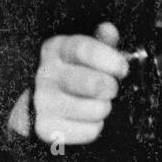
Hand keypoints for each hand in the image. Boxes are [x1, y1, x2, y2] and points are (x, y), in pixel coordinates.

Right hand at [28, 22, 129, 144]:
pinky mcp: (45, 128)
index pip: (83, 49)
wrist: (39, 102)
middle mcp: (46, 74)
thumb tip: (109, 30)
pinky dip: (96, 127)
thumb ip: (101, 41)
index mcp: (57, 49)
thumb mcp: (83, 51)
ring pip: (94, 109)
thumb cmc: (71, 71)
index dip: (109, 59)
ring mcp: (42, 102)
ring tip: (98, 103)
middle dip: (110, 87)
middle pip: (91, 83)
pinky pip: (89, 131)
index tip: (123, 69)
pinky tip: (88, 118)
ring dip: (104, 107)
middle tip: (111, 89)